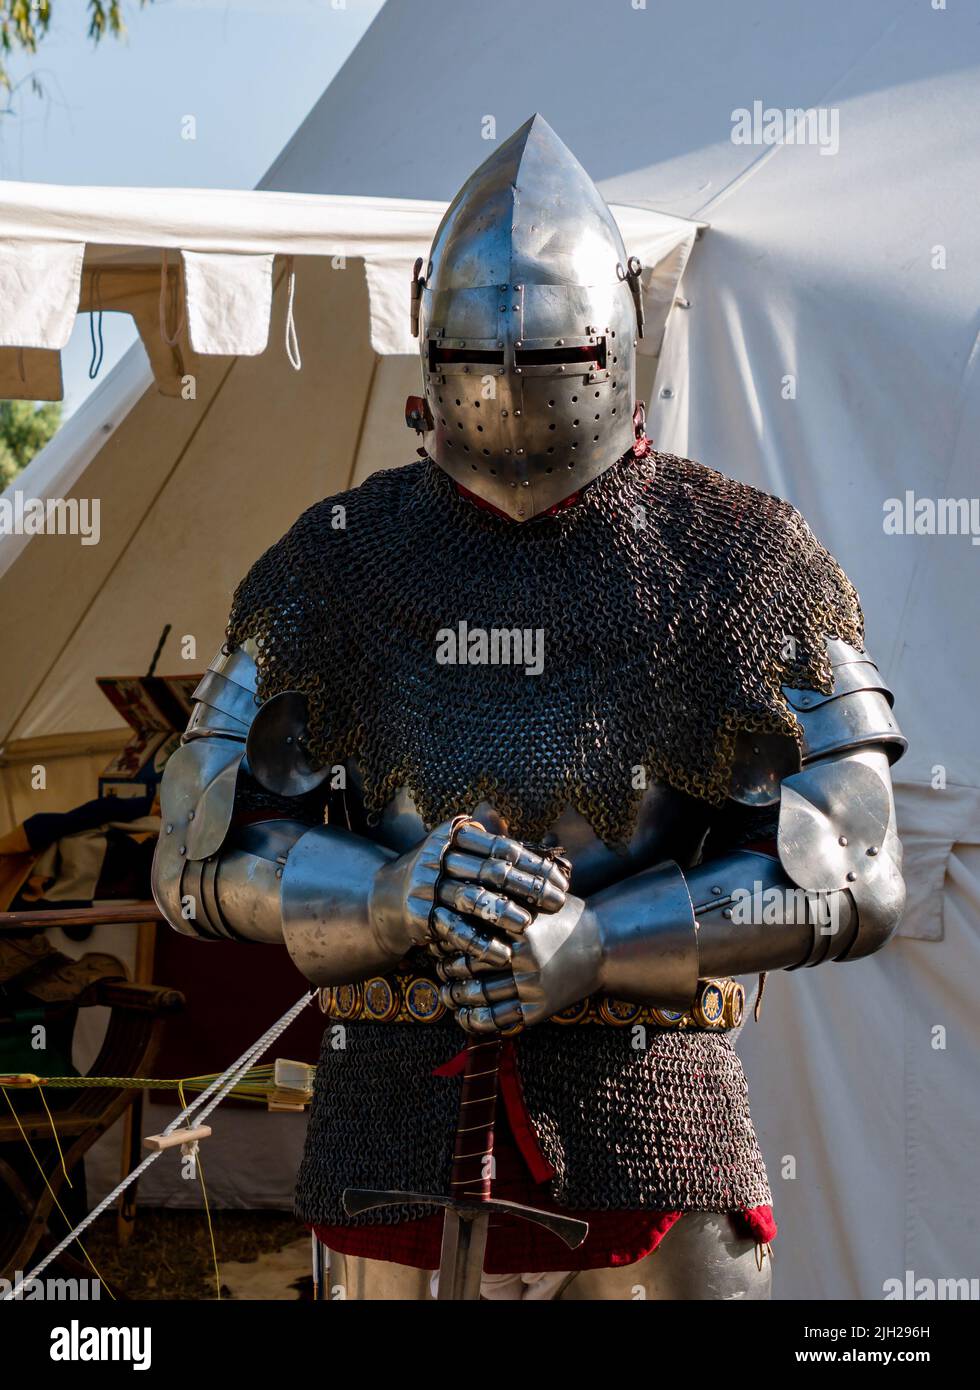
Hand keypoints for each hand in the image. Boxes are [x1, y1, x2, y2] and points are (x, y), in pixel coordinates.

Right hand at [369, 818, 567, 963]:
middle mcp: (438, 856)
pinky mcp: (419, 915)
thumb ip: (496, 850)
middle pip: (491, 870)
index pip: (503, 848)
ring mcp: (427, 885)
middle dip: (528, 887)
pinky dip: (479, 943)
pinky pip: (454, 930)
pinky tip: (502, 954)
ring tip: (528, 925)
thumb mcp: (459, 853)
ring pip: (472, 899)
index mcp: (454, 835)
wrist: (381, 898)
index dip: (535, 865)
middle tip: (556, 902)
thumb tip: (554, 851)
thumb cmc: (438, 876)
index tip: (562, 881)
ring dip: (503, 913)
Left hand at [436, 893, 602, 1034]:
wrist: (604, 949)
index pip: (471, 933)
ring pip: (480, 996)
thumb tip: (465, 875)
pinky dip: (475, 1021)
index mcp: (521, 927)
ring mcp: (532, 987)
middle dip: (447, 969)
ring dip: (455, 997)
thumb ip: (507, 890)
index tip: (436, 937)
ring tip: (445, 993)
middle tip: (437, 967)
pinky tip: (462, 1016)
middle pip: (470, 966)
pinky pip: (499, 1020)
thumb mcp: (539, 898)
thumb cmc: (565, 918)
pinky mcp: (538, 1010)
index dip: (448, 938)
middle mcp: (524, 959)